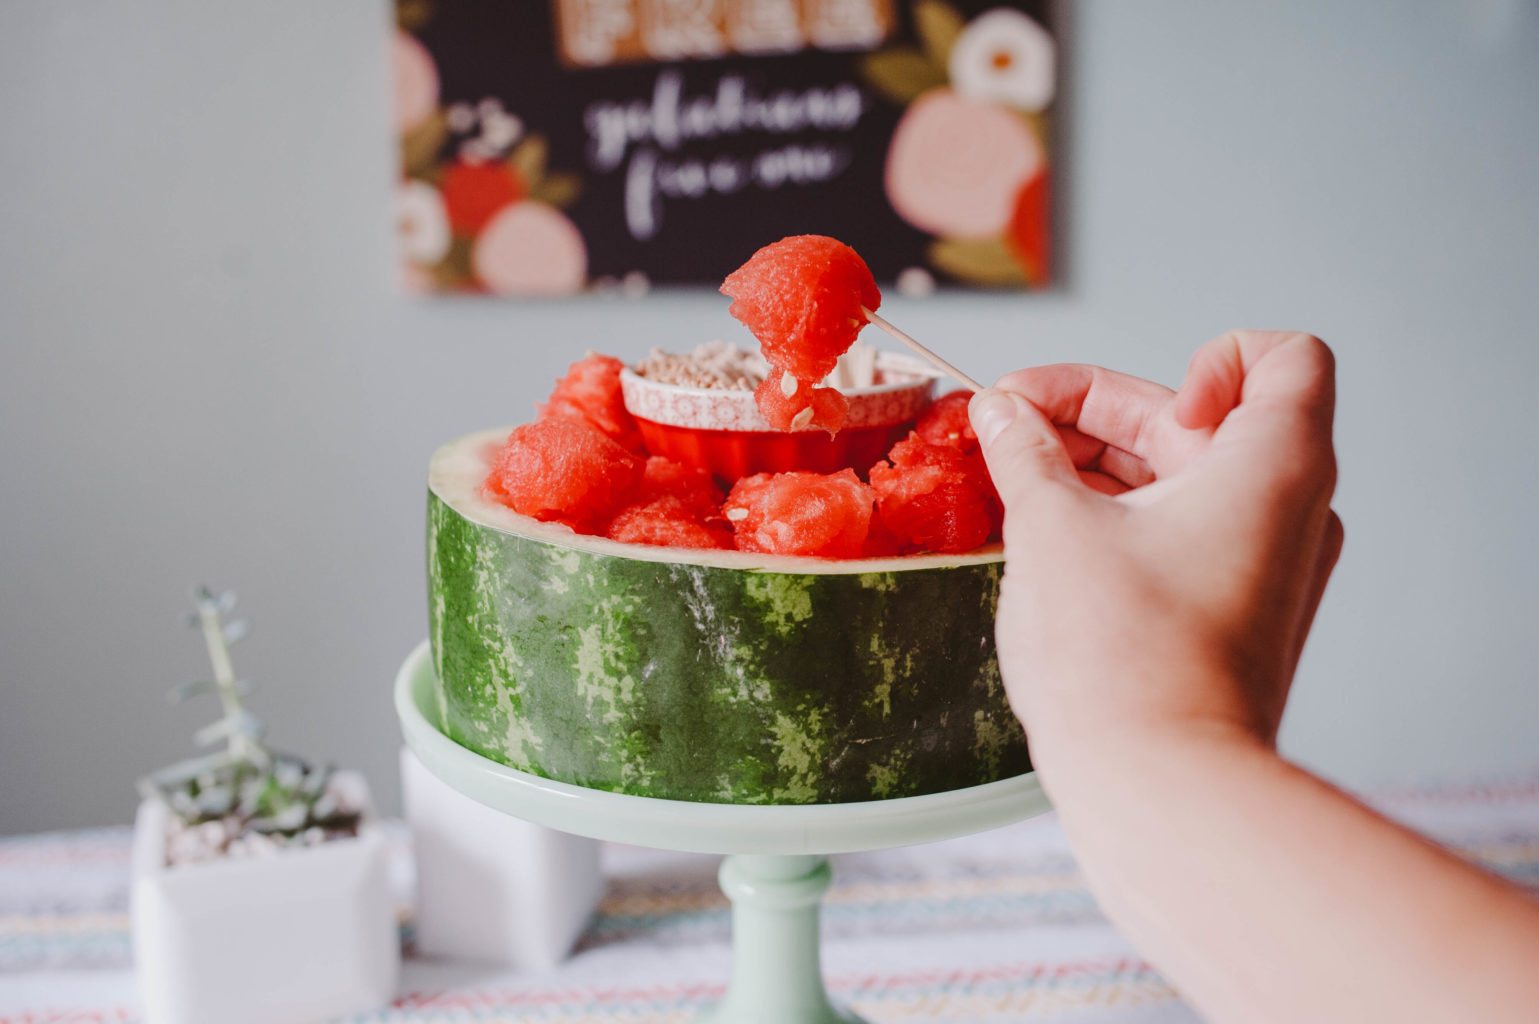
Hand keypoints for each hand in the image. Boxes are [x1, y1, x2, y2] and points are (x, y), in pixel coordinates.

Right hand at [969, 330, 1342, 776]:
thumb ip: (1023, 451)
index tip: (1143, 415)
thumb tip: (998, 412)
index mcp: (1274, 465)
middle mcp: (1289, 509)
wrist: (1158, 785)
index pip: (1281, 356)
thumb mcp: (1051, 526)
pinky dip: (1115, 516)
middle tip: (1003, 423)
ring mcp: (1264, 566)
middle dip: (1093, 411)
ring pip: (1177, 478)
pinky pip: (1177, 532)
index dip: (1206, 360)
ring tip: (1006, 475)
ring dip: (1092, 464)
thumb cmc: (1120, 655)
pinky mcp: (1232, 612)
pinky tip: (1037, 528)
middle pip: (1196, 416)